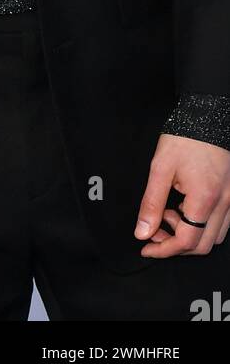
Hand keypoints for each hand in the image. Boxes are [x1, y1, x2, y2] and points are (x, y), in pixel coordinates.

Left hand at [134, 133, 229, 256]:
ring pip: (215, 236)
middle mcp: (224, 203)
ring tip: (169, 214)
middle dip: (176, 245)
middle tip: (155, 231)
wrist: (208, 115)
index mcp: (204, 198)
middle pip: (203, 245)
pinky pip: (222, 223)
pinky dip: (202, 224)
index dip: (163, 249)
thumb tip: (142, 231)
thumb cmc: (185, 137)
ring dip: (190, 235)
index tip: (146, 246)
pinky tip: (185, 208)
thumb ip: (151, 202)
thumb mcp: (160, 167)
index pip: (186, 241)